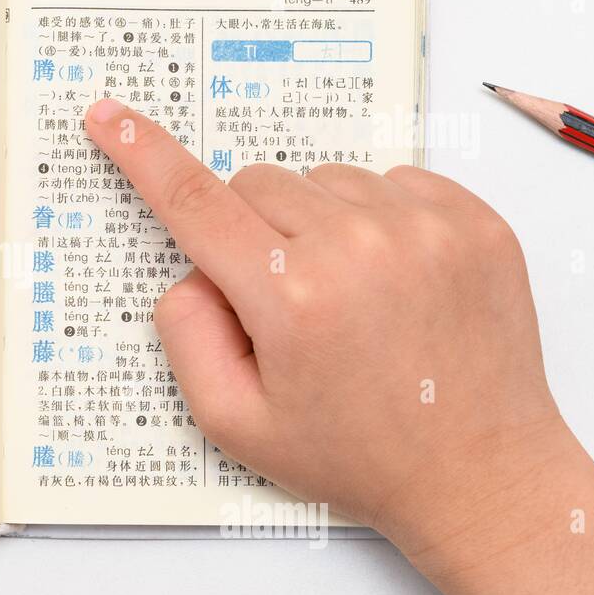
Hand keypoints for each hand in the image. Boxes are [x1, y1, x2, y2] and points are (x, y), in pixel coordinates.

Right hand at [85, 98, 593, 594]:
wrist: (481, 476)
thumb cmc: (359, 456)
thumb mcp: (235, 424)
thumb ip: (187, 337)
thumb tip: (193, 271)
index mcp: (291, 298)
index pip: (195, 203)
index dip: (144, 156)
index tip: (111, 118)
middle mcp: (359, 247)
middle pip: (257, 184)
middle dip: (249, 231)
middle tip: (281, 305)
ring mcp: (425, 228)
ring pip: (324, 180)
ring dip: (314, 224)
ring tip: (346, 298)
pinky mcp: (474, 221)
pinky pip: (393, 181)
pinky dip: (375, 220)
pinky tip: (389, 283)